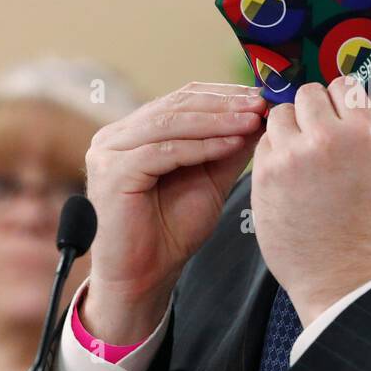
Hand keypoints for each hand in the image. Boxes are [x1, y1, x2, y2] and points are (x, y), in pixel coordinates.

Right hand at [82, 82, 265, 342]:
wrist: (145, 276)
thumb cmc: (172, 231)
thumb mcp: (210, 180)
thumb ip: (228, 147)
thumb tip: (259, 116)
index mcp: (134, 131)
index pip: (181, 98)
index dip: (222, 94)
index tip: (260, 97)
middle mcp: (116, 136)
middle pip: (176, 105)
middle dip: (224, 104)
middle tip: (260, 104)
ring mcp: (109, 151)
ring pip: (171, 123)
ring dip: (217, 120)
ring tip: (252, 120)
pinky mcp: (112, 172)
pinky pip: (164, 151)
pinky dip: (201, 146)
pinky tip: (231, 144)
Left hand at [251, 77, 370, 327]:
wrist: (343, 278)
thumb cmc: (365, 231)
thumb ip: (356, 135)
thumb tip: (338, 109)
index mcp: (362, 134)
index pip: (342, 86)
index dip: (337, 99)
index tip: (334, 110)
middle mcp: (325, 138)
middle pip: (306, 95)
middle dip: (309, 111)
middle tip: (314, 136)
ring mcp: (291, 157)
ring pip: (278, 117)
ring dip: (287, 130)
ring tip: (298, 159)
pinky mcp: (264, 176)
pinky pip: (263, 146)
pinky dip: (272, 155)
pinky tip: (285, 178)